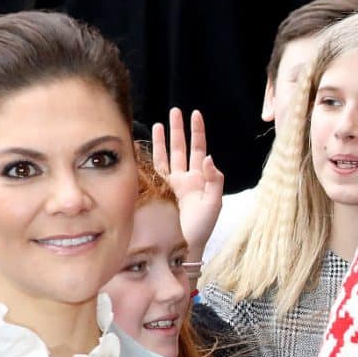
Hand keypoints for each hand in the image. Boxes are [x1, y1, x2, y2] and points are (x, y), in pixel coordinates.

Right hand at [152, 107, 224, 259]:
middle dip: (179, 130)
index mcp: (200, 179)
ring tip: (160, 123)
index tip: (195, 114)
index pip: (199, 150)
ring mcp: (170, 184)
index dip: (197, 132)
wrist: (184, 245)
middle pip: (181, 148)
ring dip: (163, 140)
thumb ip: (215, 180)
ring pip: (165, 156)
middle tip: (175, 111)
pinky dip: (148, 157)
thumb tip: (210, 157)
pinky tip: (142, 145)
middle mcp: (184, 178)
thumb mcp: (214, 203)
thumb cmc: (202, 227)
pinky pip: (152, 171)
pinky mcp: (157, 191)